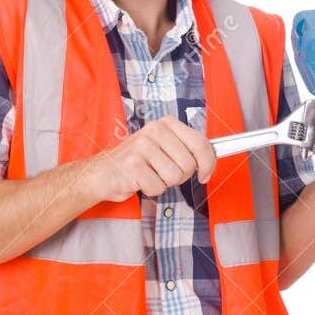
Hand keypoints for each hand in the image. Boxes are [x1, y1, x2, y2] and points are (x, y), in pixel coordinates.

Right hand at [86, 117, 216, 202]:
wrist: (102, 173)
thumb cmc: (137, 162)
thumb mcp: (163, 147)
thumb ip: (186, 149)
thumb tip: (212, 158)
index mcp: (166, 124)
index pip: (200, 143)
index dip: (209, 163)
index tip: (206, 174)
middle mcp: (154, 131)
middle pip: (189, 164)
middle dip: (180, 176)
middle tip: (162, 173)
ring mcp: (142, 146)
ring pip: (174, 177)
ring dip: (164, 183)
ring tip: (150, 175)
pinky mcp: (132, 164)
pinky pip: (157, 187)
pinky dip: (151, 190)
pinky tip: (139, 181)